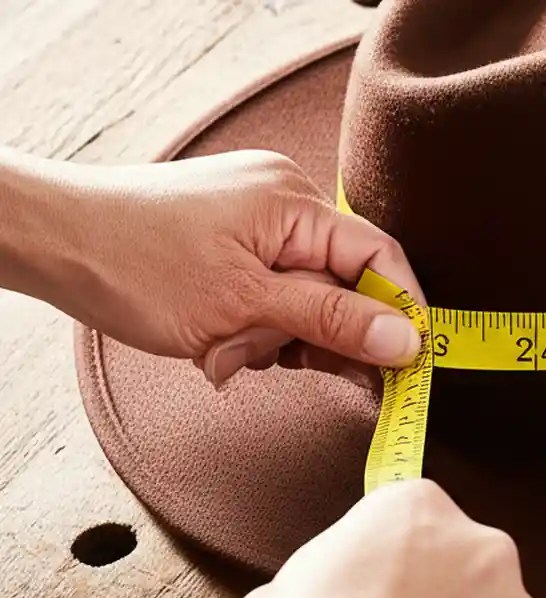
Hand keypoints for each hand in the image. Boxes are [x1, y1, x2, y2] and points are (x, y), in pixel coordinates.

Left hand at [30, 148, 425, 385]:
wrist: (50, 243)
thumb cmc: (132, 264)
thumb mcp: (245, 306)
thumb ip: (333, 320)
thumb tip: (406, 339)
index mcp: (294, 201)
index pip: (381, 256)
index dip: (401, 312)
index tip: (408, 364)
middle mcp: (283, 198)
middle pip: (342, 280)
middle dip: (312, 333)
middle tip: (279, 362)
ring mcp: (254, 215)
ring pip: (303, 293)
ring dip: (273, 335)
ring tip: (224, 349)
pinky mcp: (231, 235)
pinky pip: (271, 288)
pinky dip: (253, 323)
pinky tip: (218, 340)